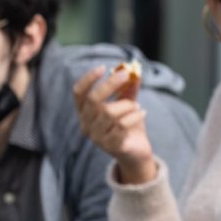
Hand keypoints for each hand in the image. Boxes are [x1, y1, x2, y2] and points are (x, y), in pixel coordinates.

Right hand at [73, 67, 155, 183]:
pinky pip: (122, 124)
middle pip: (94, 99)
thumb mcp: (127, 105)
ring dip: (127, 104)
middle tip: (125, 75)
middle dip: (110, 84)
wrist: (136, 152)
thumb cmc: (128, 125)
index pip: (78, 93)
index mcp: (84, 113)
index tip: (103, 68)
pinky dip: (135, 115)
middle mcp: (86, 125)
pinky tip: (143, 113)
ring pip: (109, 112)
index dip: (88, 79)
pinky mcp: (111, 146)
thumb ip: (128, 89)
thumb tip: (134, 71)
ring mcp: (97, 137)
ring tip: (136, 106)